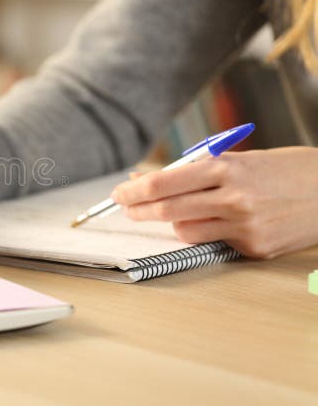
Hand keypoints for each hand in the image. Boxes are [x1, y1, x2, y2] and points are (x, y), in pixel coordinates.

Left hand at [110, 147, 317, 258]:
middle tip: (126, 207)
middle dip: (139, 209)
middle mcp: (234, 198)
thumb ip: (196, 170)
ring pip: (184, 230)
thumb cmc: (285, 169)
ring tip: (173, 211)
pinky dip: (203, 232)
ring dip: (171, 222)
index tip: (120, 191)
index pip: (164, 183)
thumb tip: (148, 179)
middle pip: (167, 209)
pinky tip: (212, 221)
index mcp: (227, 168)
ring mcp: (245, 225)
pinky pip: (212, 242)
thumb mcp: (240, 158)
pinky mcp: (254, 247)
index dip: (135, 190)